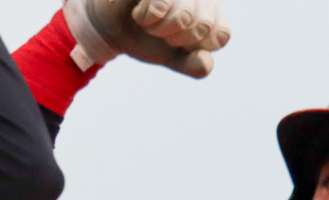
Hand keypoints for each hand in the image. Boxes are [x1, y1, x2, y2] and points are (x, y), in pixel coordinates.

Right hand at [64, 0, 230, 77]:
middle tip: (157, 29)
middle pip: (202, 25)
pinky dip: (149, 16)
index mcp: (210, 10)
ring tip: (147, 20)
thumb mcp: (173, 56)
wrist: (109, 26)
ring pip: (185, 15)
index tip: (176, 40)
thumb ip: (194, 64)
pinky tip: (140, 12)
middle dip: (174, 38)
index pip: (220, 34)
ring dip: (160, 28)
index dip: (194, 45)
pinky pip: (161, 3)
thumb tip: (206, 63)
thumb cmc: (145, 37)